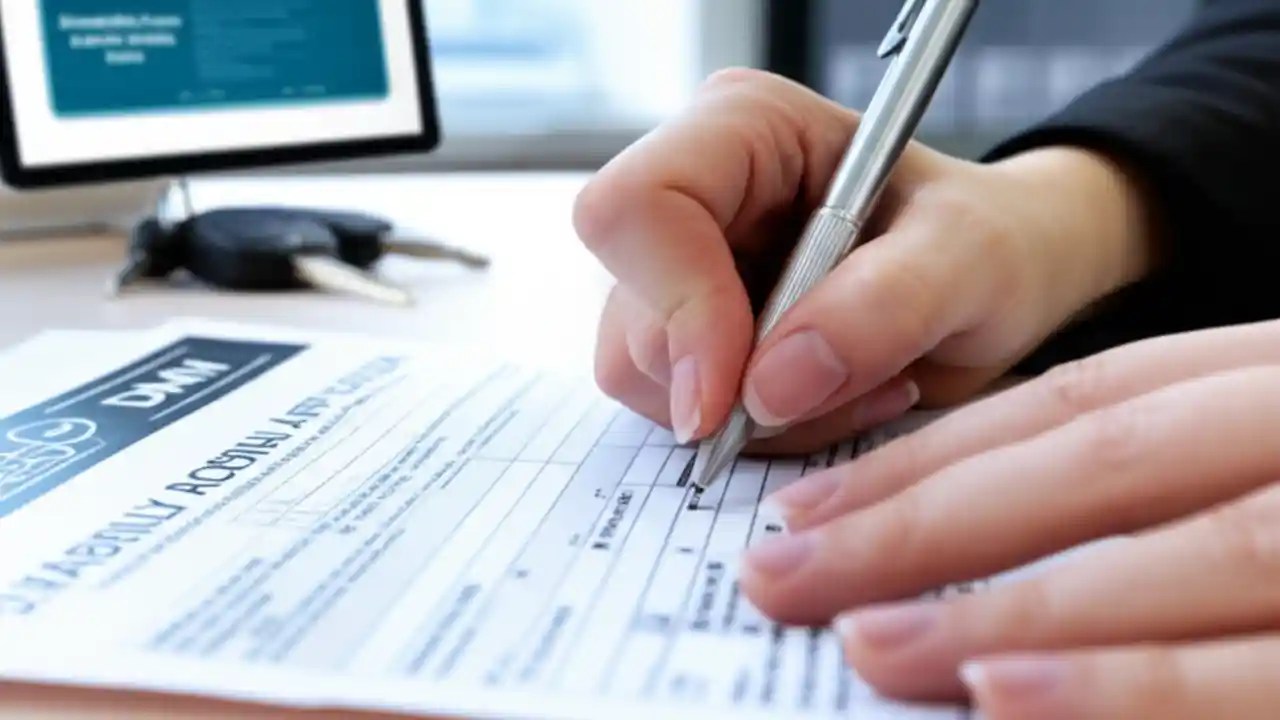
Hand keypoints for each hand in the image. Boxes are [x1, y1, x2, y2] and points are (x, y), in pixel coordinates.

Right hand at [574, 68, 1155, 451]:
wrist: (1001, 282)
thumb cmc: (992, 243)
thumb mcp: (973, 260)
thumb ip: (883, 307)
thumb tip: (767, 386)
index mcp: (743, 128)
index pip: (636, 209)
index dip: (678, 306)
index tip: (742, 392)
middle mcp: (693, 191)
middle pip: (632, 309)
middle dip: (728, 381)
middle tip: (842, 387)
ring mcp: (680, 265)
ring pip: (640, 371)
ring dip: (747, 415)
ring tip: (851, 388)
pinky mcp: (685, 329)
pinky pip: (673, 407)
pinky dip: (749, 429)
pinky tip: (825, 399)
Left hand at [737, 319, 1279, 718]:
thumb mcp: (1252, 449)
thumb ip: (1138, 486)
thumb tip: (958, 546)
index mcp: (1271, 378)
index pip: (1089, 400)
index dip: (936, 455)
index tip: (810, 505)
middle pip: (1105, 462)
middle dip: (929, 523)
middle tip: (783, 574)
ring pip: (1183, 554)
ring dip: (1008, 601)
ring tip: (865, 641)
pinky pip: (1258, 674)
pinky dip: (1127, 686)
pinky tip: (1000, 696)